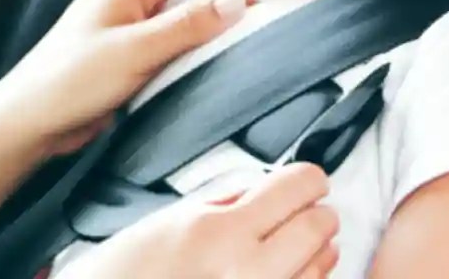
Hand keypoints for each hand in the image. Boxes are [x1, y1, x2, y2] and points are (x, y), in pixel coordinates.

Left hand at [0, 0, 266, 154]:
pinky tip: (216, 46)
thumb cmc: (69, 81)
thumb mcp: (136, 51)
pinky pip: (173, 32)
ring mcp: (128, 22)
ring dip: (216, 5)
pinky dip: (199, 33)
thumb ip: (188, 25)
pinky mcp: (128, 50)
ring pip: (183, 4)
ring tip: (253, 9)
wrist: (29, 121)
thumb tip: (237, 0)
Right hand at [60, 163, 339, 278]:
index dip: (306, 179)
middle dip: (313, 213)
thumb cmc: (125, 276)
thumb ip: (226, 200)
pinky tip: (284, 273)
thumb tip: (269, 186)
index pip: (298, 188)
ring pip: (323, 266)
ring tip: (287, 247)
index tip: (306, 181)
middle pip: (319, 226)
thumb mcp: (171, 221)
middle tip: (298, 212)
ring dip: (313, 250)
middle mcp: (248, 274)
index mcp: (219, 234)